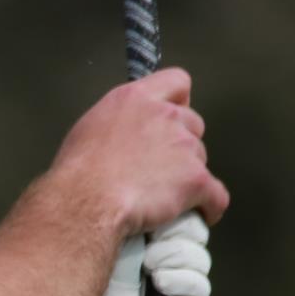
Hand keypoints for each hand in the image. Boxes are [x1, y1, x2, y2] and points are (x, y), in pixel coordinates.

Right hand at [52, 68, 226, 234]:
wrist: (87, 201)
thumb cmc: (78, 171)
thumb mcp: (90, 128)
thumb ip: (120, 121)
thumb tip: (127, 137)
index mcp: (137, 98)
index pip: (178, 81)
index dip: (179, 102)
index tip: (169, 122)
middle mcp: (166, 115)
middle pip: (193, 125)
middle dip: (182, 145)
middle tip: (159, 168)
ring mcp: (185, 146)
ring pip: (201, 160)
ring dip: (189, 176)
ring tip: (164, 197)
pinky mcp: (197, 178)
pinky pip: (216, 194)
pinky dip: (209, 206)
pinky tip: (198, 214)